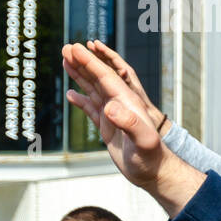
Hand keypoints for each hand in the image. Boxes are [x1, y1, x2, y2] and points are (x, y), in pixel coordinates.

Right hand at [61, 43, 204, 217]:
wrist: (155, 173)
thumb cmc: (152, 158)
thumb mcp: (144, 141)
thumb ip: (130, 124)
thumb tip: (110, 107)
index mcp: (128, 104)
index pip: (107, 77)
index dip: (91, 62)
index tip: (75, 48)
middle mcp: (121, 106)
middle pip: (99, 78)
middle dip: (84, 62)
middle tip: (66, 47)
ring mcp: (114, 116)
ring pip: (94, 90)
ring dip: (81, 75)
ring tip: (66, 61)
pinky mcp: (109, 128)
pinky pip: (92, 109)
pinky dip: (81, 100)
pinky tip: (71, 93)